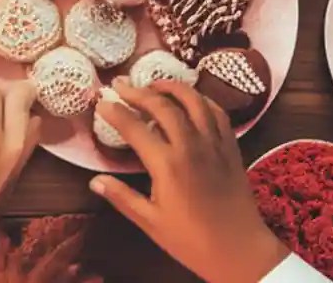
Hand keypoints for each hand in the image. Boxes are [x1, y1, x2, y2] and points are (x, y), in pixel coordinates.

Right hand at [90, 80, 286, 282]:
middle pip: (163, 105)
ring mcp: (214, 142)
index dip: (115, 112)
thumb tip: (94, 180)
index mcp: (167, 164)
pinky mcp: (231, 146)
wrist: (239, 249)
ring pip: (194, 101)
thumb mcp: (151, 222)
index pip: (134, 128)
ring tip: (154, 83)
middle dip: (139, 91)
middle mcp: (191, 145)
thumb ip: (122, 197)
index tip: (101, 102)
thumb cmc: (191, 240)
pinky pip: (217, 112)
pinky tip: (191, 99)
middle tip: (121, 84)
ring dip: (172, 87)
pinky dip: (201, 99)